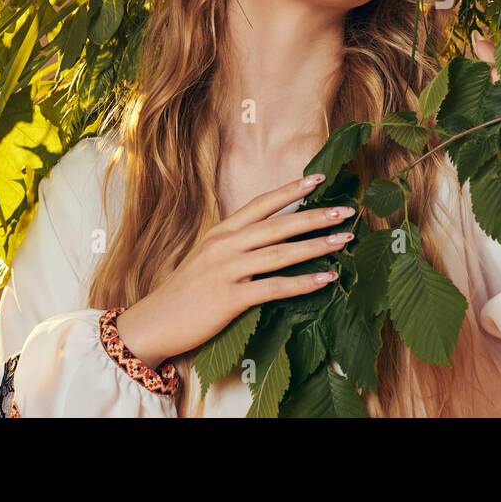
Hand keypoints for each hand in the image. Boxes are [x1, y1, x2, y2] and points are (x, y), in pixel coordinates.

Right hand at [115, 174, 354, 368]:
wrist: (154, 322)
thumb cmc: (185, 292)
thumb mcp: (207, 257)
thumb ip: (235, 245)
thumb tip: (269, 238)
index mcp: (221, 232)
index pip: (261, 204)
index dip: (291, 190)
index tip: (319, 179)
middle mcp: (225, 245)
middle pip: (278, 225)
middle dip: (315, 216)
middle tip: (346, 211)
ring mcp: (227, 270)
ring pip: (281, 253)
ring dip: (316, 246)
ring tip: (344, 239)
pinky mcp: (230, 298)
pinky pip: (274, 287)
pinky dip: (302, 283)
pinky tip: (325, 279)